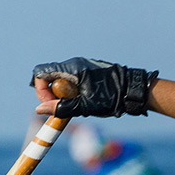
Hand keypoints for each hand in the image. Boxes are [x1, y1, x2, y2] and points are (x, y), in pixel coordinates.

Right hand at [31, 58, 158, 117]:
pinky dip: (73, 92)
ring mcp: (83, 67)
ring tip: (78, 105)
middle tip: (62, 109)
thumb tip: (39, 110)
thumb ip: (61, 107)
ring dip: (63, 95)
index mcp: (71, 68)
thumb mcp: (84, 106)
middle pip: (50, 77)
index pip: (41, 72)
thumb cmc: (112, 97)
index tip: (50, 104)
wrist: (135, 90)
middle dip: (51, 94)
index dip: (40, 90)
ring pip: (62, 81)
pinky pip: (73, 81)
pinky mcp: (90, 72)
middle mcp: (75, 64)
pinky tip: (86, 101)